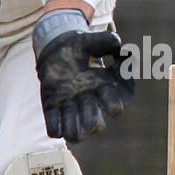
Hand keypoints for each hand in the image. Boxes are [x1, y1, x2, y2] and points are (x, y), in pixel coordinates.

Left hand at [34, 11, 135, 143]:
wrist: (57, 49)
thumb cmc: (80, 47)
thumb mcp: (94, 40)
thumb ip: (108, 41)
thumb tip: (120, 45)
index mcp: (104, 89)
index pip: (116, 105)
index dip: (115, 105)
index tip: (111, 96)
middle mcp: (90, 102)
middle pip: (95, 125)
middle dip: (92, 120)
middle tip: (86, 103)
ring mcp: (71, 108)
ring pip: (76, 133)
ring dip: (74, 129)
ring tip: (69, 112)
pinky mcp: (53, 108)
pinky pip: (55, 129)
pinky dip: (55, 128)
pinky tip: (56, 114)